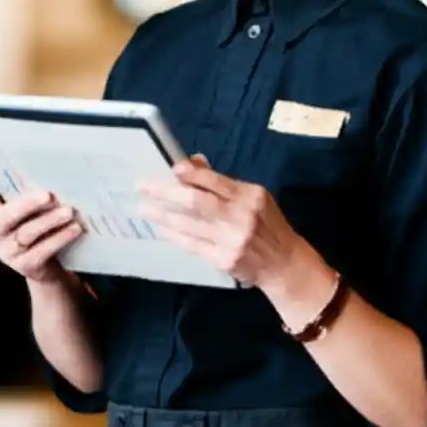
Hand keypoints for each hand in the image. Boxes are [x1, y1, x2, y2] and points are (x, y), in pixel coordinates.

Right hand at [0, 168, 83, 282]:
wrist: (48, 264)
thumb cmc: (36, 221)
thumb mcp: (27, 206)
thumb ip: (23, 188)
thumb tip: (40, 162)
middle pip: (5, 219)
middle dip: (26, 205)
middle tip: (47, 195)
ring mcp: (7, 253)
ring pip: (27, 234)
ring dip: (50, 221)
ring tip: (69, 211)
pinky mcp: (26, 266)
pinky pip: (43, 251)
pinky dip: (60, 238)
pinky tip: (75, 228)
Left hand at [139, 157, 307, 289]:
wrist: (284, 263)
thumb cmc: (266, 224)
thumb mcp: (254, 197)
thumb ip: (223, 183)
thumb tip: (192, 164)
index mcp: (249, 196)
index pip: (215, 181)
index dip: (192, 174)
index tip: (172, 168)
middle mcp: (240, 216)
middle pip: (197, 201)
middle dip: (166, 192)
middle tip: (143, 186)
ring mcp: (231, 239)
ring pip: (189, 224)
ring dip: (163, 215)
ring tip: (144, 208)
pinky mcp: (223, 259)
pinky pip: (192, 244)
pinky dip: (174, 234)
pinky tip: (161, 227)